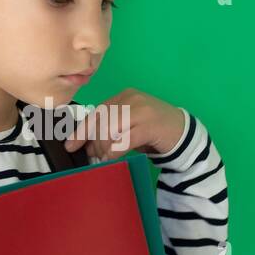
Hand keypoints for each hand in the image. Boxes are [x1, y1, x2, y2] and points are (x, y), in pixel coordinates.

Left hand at [62, 88, 186, 160]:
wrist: (184, 132)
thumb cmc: (153, 131)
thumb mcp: (129, 125)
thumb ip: (110, 129)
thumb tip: (86, 144)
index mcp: (123, 96)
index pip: (97, 112)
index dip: (82, 130)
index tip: (70, 145)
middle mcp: (131, 99)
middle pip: (102, 121)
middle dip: (93, 141)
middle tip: (93, 156)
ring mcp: (141, 111)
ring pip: (111, 129)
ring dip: (103, 147)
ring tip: (104, 158)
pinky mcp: (150, 126)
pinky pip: (125, 139)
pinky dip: (115, 150)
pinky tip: (112, 158)